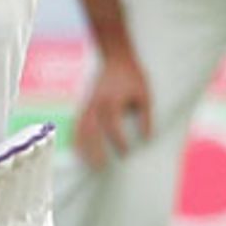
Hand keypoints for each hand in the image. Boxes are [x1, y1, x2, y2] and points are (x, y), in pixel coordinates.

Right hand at [73, 49, 152, 171]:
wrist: (117, 58)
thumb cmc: (134, 77)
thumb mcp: (145, 96)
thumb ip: (146, 118)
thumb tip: (147, 140)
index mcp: (111, 100)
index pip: (112, 126)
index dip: (119, 141)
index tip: (127, 153)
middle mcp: (96, 103)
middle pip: (91, 131)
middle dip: (95, 150)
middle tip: (102, 167)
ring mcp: (88, 103)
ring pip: (81, 128)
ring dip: (84, 147)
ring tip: (90, 163)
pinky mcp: (85, 103)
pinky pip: (78, 123)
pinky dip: (78, 137)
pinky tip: (81, 150)